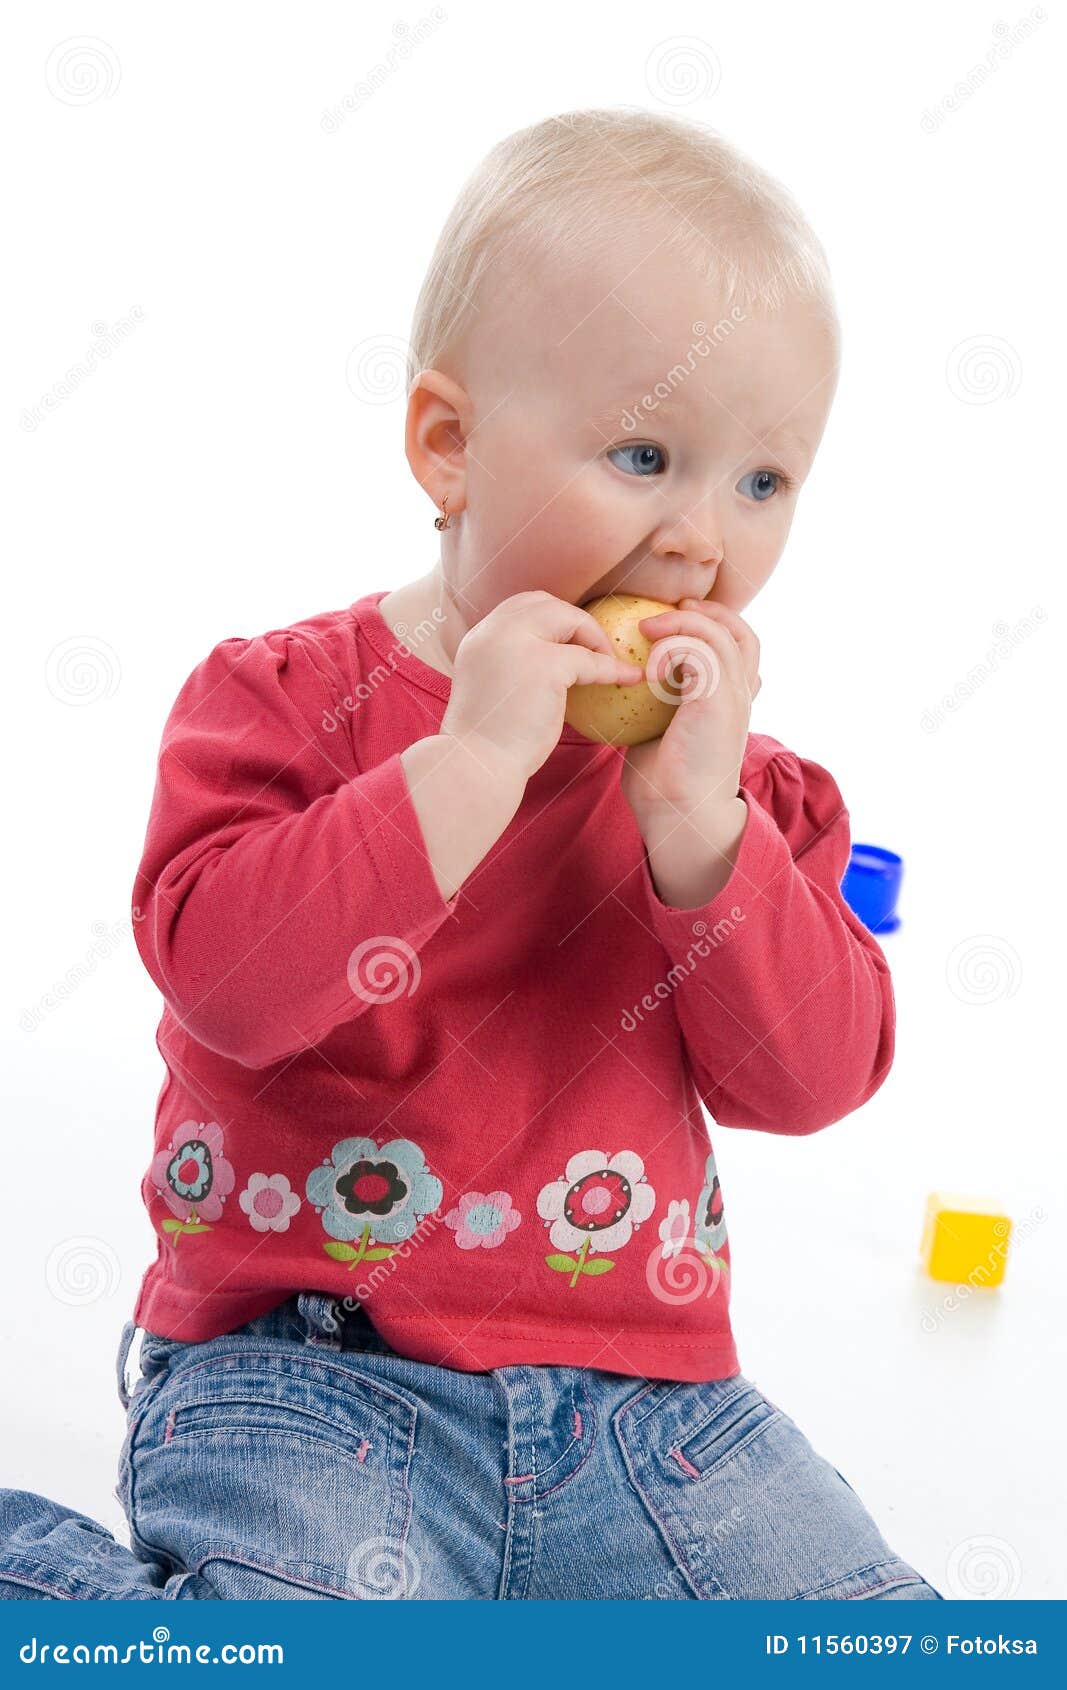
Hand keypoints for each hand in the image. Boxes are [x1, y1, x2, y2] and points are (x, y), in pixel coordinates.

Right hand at [440, 590, 643, 782]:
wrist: (477, 766)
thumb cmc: (486, 744)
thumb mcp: (494, 691)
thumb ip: (514, 667)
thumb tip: (556, 662)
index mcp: (479, 638)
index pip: (521, 607)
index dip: (552, 620)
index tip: (571, 645)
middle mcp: (494, 631)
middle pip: (545, 603)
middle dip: (575, 622)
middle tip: (596, 652)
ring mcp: (518, 643)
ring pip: (570, 619)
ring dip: (595, 638)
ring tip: (610, 663)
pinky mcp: (545, 666)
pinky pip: (590, 659)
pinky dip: (611, 668)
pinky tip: (627, 678)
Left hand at [620, 599, 759, 905]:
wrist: (678, 814)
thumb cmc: (664, 783)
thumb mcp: (661, 732)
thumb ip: (658, 704)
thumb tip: (625, 683)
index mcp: (731, 702)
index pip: (742, 648)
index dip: (717, 624)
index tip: (678, 618)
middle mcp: (740, 697)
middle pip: (742, 634)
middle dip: (708, 612)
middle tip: (669, 611)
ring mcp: (733, 698)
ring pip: (721, 635)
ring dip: (680, 625)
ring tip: (646, 630)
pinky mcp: (717, 702)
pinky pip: (700, 652)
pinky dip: (671, 650)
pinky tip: (646, 670)